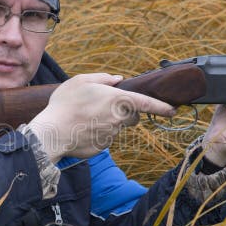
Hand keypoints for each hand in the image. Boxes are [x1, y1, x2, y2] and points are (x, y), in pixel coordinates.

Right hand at [27, 73, 175, 162]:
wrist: (52, 132)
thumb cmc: (65, 104)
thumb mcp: (81, 81)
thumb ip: (103, 78)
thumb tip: (118, 79)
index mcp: (117, 100)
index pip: (146, 104)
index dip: (161, 107)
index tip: (173, 110)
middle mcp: (118, 119)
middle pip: (132, 117)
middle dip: (126, 112)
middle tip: (105, 107)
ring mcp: (111, 135)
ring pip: (116, 128)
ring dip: (107, 122)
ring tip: (85, 118)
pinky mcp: (102, 147)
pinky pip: (104, 138)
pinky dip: (96, 134)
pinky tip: (81, 129)